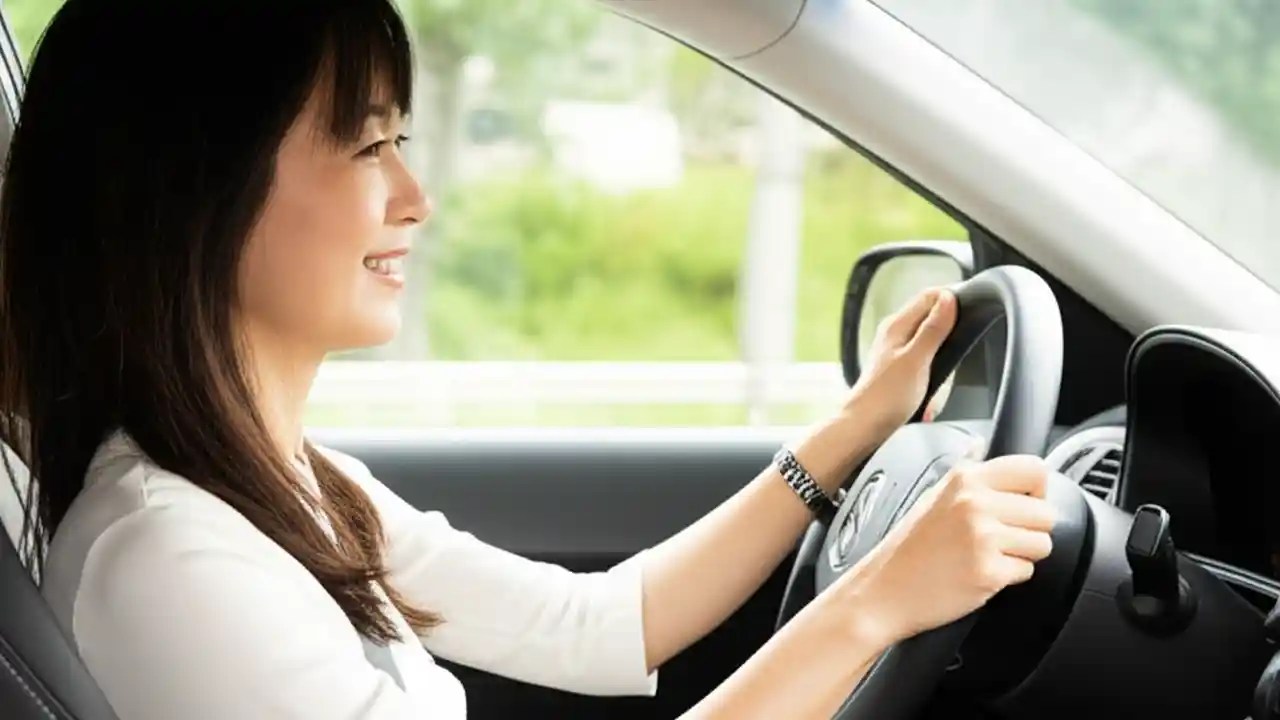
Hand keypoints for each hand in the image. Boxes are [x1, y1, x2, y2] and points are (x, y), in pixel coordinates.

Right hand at [831, 453, 1056, 645]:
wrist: (884, 590)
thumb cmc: (910, 547)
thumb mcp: (933, 494)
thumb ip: (966, 470)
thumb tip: (980, 443)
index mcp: (965, 479)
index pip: (1034, 469)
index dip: (1037, 491)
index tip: (1024, 504)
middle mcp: (975, 502)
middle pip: (1046, 512)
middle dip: (1030, 530)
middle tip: (998, 539)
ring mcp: (983, 537)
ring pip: (1042, 544)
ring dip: (1022, 555)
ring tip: (987, 556)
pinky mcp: (989, 571)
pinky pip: (1027, 571)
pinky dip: (1008, 577)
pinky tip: (979, 573)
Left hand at [844, 288, 957, 438]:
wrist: (863, 426)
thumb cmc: (886, 396)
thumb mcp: (917, 359)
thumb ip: (933, 328)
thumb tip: (948, 298)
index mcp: (897, 324)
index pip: (929, 295)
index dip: (951, 300)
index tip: (968, 315)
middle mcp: (895, 333)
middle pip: (933, 320)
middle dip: (948, 341)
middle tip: (948, 361)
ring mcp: (896, 350)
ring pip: (933, 347)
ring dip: (940, 368)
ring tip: (933, 388)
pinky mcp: (900, 368)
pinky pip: (926, 368)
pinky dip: (931, 383)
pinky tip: (927, 400)